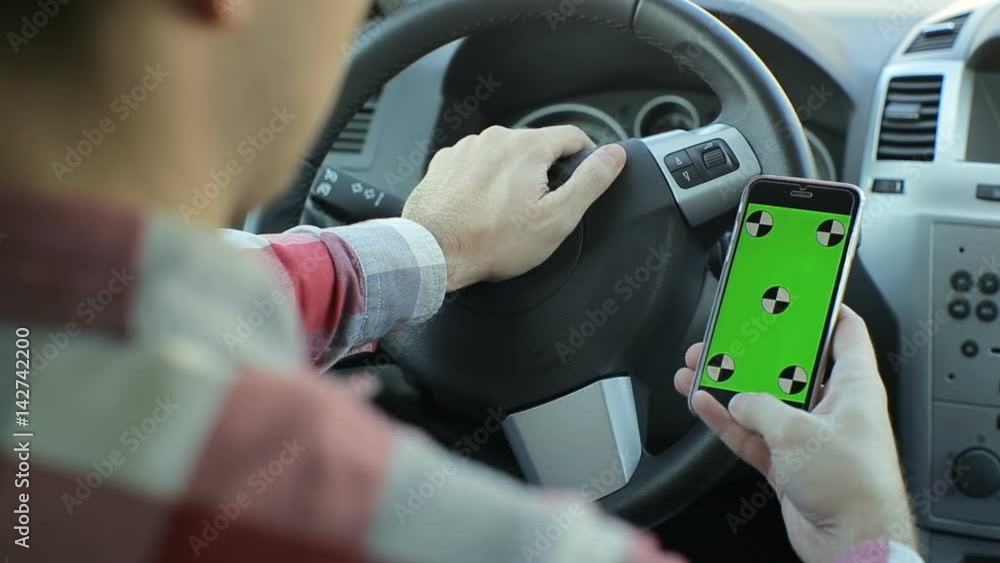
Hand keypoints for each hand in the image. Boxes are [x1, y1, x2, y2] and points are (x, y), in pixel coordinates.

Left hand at [402, 125, 626, 290]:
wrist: (434, 253)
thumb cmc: (492, 242)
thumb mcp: (557, 218)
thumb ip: (590, 181)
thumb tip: (613, 155)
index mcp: (526, 147)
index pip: (572, 135)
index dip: (584, 156)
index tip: (581, 177)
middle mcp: (494, 139)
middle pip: (536, 146)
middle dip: (544, 172)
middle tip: (538, 209)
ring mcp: (466, 149)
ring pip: (503, 155)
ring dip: (511, 176)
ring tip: (505, 213)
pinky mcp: (445, 163)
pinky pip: (475, 165)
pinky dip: (483, 182)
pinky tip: (480, 208)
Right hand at [674, 306, 915, 562]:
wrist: (851, 543)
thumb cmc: (853, 487)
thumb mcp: (799, 431)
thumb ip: (761, 407)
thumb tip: (739, 399)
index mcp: (853, 387)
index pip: (845, 332)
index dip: (824, 308)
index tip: (799, 292)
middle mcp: (831, 408)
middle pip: (788, 366)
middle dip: (753, 351)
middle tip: (726, 335)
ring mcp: (807, 436)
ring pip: (761, 400)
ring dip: (729, 386)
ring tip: (698, 367)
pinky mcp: (787, 462)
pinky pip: (750, 432)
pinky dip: (726, 420)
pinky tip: (702, 403)